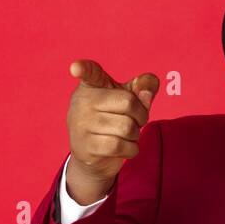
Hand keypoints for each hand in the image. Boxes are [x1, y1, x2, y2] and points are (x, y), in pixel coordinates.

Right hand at [65, 59, 156, 199]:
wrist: (92, 156)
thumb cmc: (113, 119)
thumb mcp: (128, 98)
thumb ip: (142, 87)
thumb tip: (148, 89)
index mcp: (91, 85)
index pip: (88, 73)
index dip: (83, 68)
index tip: (76, 68)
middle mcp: (82, 102)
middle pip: (129, 103)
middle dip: (141, 115)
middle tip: (134, 121)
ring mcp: (81, 124)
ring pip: (127, 127)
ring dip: (136, 135)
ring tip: (126, 135)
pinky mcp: (86, 146)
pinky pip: (120, 146)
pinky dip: (131, 149)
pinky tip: (124, 147)